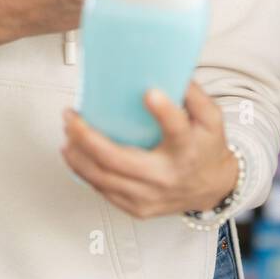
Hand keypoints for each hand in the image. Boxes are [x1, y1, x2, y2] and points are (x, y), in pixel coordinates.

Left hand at [60, 81, 238, 216]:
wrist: (211, 188)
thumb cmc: (207, 149)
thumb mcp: (212, 118)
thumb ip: (194, 95)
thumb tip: (171, 71)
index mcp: (187, 150)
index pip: (177, 130)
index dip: (164, 112)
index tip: (150, 93)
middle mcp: (166, 176)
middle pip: (119, 160)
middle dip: (88, 137)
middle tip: (72, 117)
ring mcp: (149, 196)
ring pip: (103, 178)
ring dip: (78, 155)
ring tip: (67, 132)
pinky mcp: (137, 208)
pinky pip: (103, 190)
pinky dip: (84, 171)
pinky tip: (74, 155)